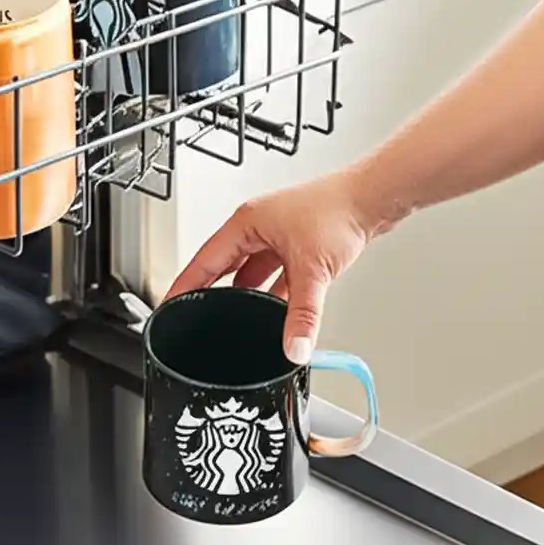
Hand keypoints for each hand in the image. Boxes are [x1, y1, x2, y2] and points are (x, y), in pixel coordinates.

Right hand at [163, 169, 381, 365]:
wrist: (375, 197)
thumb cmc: (339, 210)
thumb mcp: (312, 270)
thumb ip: (302, 315)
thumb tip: (293, 348)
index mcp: (246, 224)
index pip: (203, 261)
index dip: (184, 285)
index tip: (169, 304)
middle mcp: (257, 227)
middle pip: (223, 266)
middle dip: (212, 292)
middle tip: (196, 315)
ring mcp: (277, 235)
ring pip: (251, 271)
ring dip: (246, 293)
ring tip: (236, 318)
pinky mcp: (297, 244)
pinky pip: (274, 273)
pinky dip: (272, 291)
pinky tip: (276, 309)